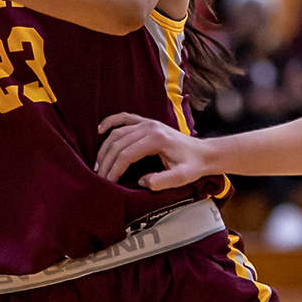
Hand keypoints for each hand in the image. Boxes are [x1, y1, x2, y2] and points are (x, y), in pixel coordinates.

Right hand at [94, 113, 216, 188]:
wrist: (203, 153)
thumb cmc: (192, 166)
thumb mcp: (181, 178)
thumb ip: (162, 181)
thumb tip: (142, 182)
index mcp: (156, 139)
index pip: (127, 154)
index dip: (114, 169)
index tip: (108, 182)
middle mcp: (149, 127)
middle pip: (118, 144)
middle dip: (106, 162)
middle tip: (99, 177)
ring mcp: (147, 122)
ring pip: (117, 133)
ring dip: (104, 149)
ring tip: (98, 165)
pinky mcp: (146, 122)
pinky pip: (123, 118)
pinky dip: (110, 122)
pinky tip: (99, 130)